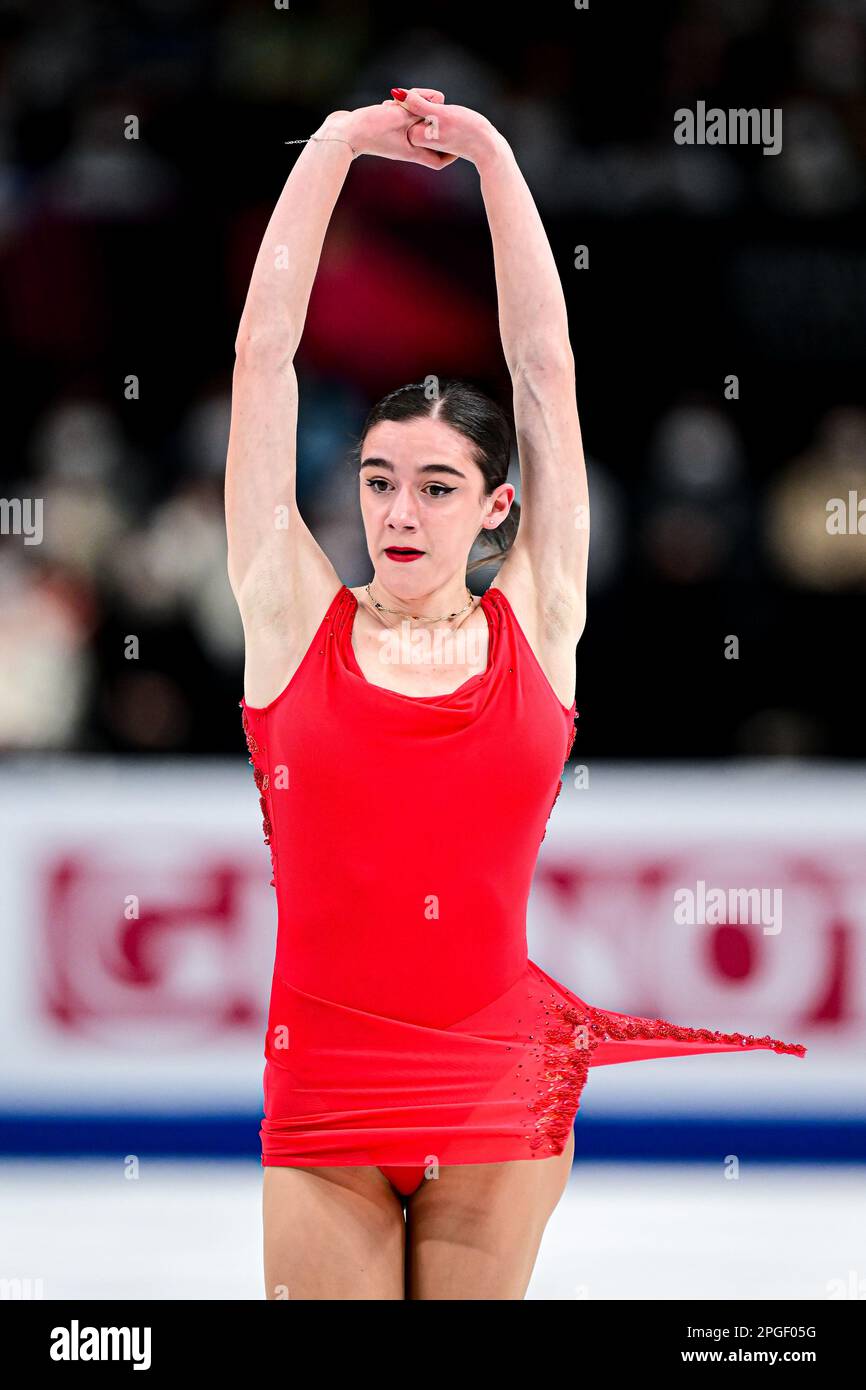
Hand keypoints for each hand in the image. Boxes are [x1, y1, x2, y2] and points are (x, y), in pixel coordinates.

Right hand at [330, 92, 459, 168]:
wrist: (342, 133)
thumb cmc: (371, 128)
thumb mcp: (400, 116)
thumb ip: (421, 107)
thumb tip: (440, 99)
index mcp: (412, 151)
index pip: (437, 161)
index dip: (450, 154)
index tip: (458, 142)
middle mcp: (405, 148)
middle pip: (427, 138)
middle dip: (433, 123)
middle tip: (442, 111)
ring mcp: (393, 140)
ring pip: (412, 124)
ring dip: (413, 109)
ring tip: (408, 98)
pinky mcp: (383, 130)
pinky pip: (399, 119)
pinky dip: (399, 108)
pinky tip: (391, 100)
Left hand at [393, 89, 499, 165]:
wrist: (485, 145)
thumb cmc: (466, 129)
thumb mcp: (441, 113)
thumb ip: (417, 104)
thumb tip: (396, 94)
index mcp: (414, 137)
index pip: (406, 105)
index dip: (420, 96)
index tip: (438, 104)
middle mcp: (418, 140)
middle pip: (414, 108)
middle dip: (427, 100)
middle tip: (444, 108)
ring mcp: (426, 138)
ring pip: (423, 109)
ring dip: (434, 103)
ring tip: (449, 114)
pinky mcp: (435, 136)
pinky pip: (431, 114)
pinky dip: (439, 108)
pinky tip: (450, 117)